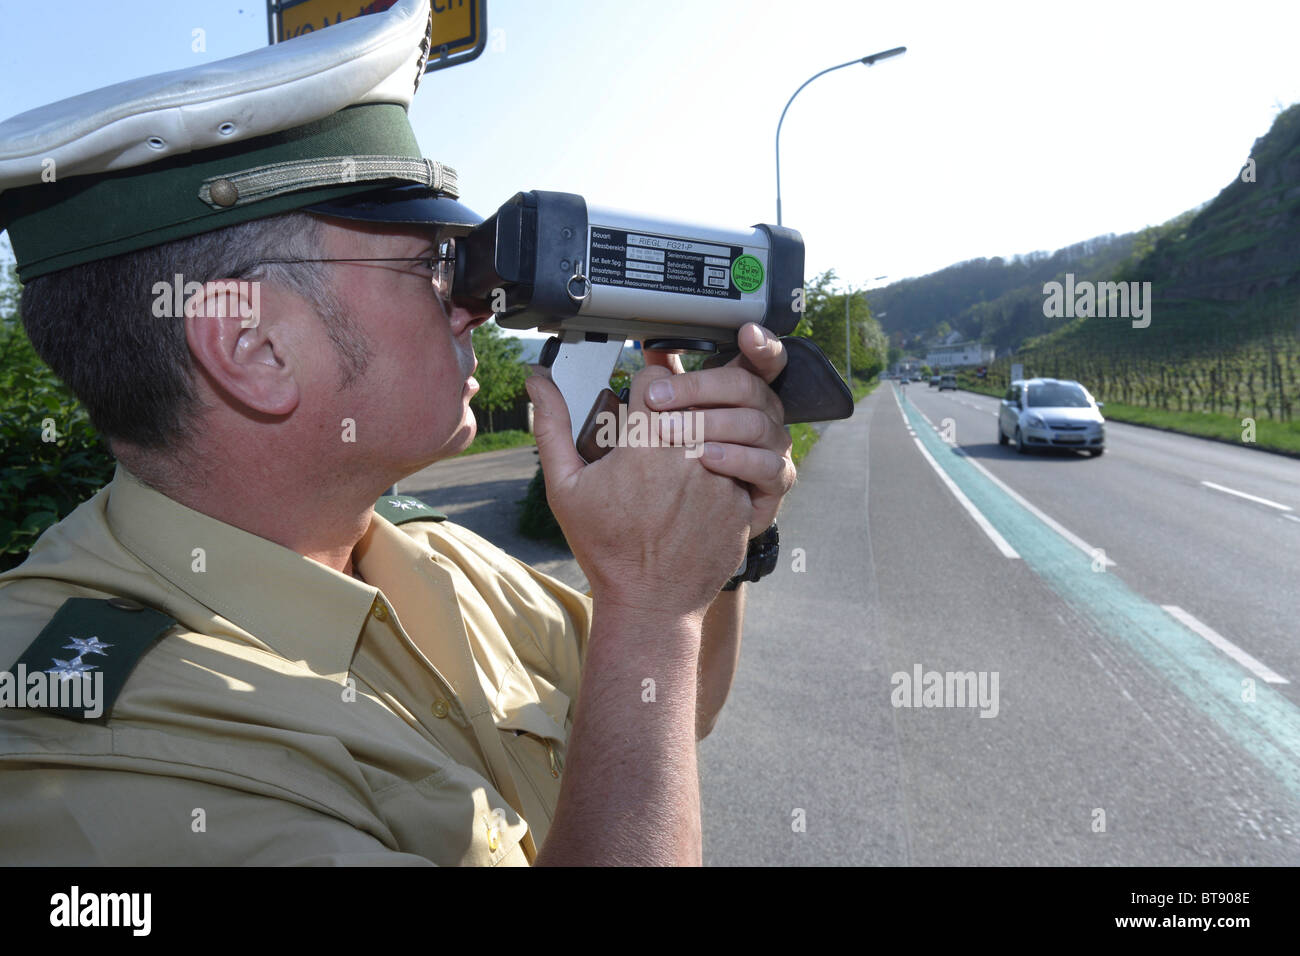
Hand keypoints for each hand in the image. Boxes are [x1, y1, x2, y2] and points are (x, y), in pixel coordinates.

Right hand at [526, 362, 751, 615]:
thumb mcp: (565, 488)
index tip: (639, 407)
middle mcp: (690, 452)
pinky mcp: (743, 500)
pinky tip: (699, 490)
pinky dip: (723, 467)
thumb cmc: (605, 547)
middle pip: (694, 397)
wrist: (651, 603)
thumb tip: (537, 380)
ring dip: (704, 433)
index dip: (646, 388)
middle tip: (661, 432)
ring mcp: (722, 476)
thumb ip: (552, 426)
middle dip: (678, 408)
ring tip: (682, 459)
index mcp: (646, 442)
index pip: (657, 378)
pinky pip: (739, 462)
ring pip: (722, 425)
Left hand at [642, 323, 794, 534]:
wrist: (692, 532)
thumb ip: (664, 382)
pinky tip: (706, 458)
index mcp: (740, 394)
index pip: (762, 359)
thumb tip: (650, 348)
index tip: (746, 334)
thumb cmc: (683, 469)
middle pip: (747, 386)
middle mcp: (762, 415)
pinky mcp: (776, 482)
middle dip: (699, 387)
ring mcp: (773, 447)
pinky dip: (735, 458)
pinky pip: (766, 465)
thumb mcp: (667, 422)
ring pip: (755, 422)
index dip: (761, 345)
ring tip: (670, 432)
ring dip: (709, 423)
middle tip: (657, 399)